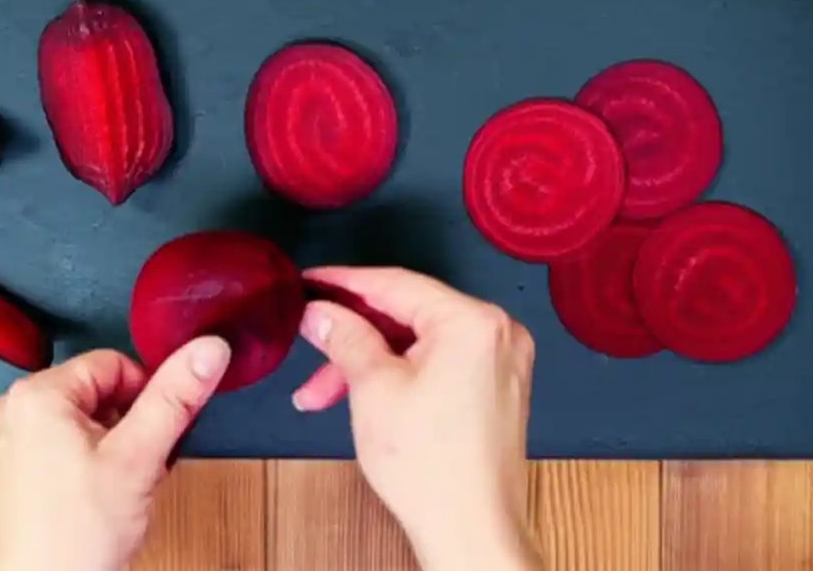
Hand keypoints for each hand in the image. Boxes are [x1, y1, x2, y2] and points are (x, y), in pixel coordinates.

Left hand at [0, 337, 230, 570]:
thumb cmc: (71, 540)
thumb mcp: (138, 458)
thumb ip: (175, 398)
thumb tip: (206, 352)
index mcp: (36, 395)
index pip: (113, 364)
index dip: (147, 396)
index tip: (159, 430)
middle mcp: (11, 413)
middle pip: (97, 394)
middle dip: (130, 427)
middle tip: (140, 467)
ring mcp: (6, 447)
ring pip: (82, 425)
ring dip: (112, 450)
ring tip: (119, 490)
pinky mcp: (9, 477)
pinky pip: (60, 452)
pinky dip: (87, 469)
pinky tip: (97, 503)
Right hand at [293, 267, 541, 570]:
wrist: (470, 529)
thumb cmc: (430, 466)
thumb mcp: (372, 388)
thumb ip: (345, 337)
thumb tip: (320, 311)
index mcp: (472, 322)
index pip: (397, 284)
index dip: (345, 283)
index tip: (311, 282)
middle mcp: (497, 333)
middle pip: (408, 316)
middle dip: (352, 336)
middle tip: (310, 341)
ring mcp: (501, 361)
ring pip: (419, 344)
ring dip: (369, 363)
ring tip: (321, 393)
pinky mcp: (496, 388)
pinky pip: (439, 364)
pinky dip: (400, 376)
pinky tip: (361, 395)